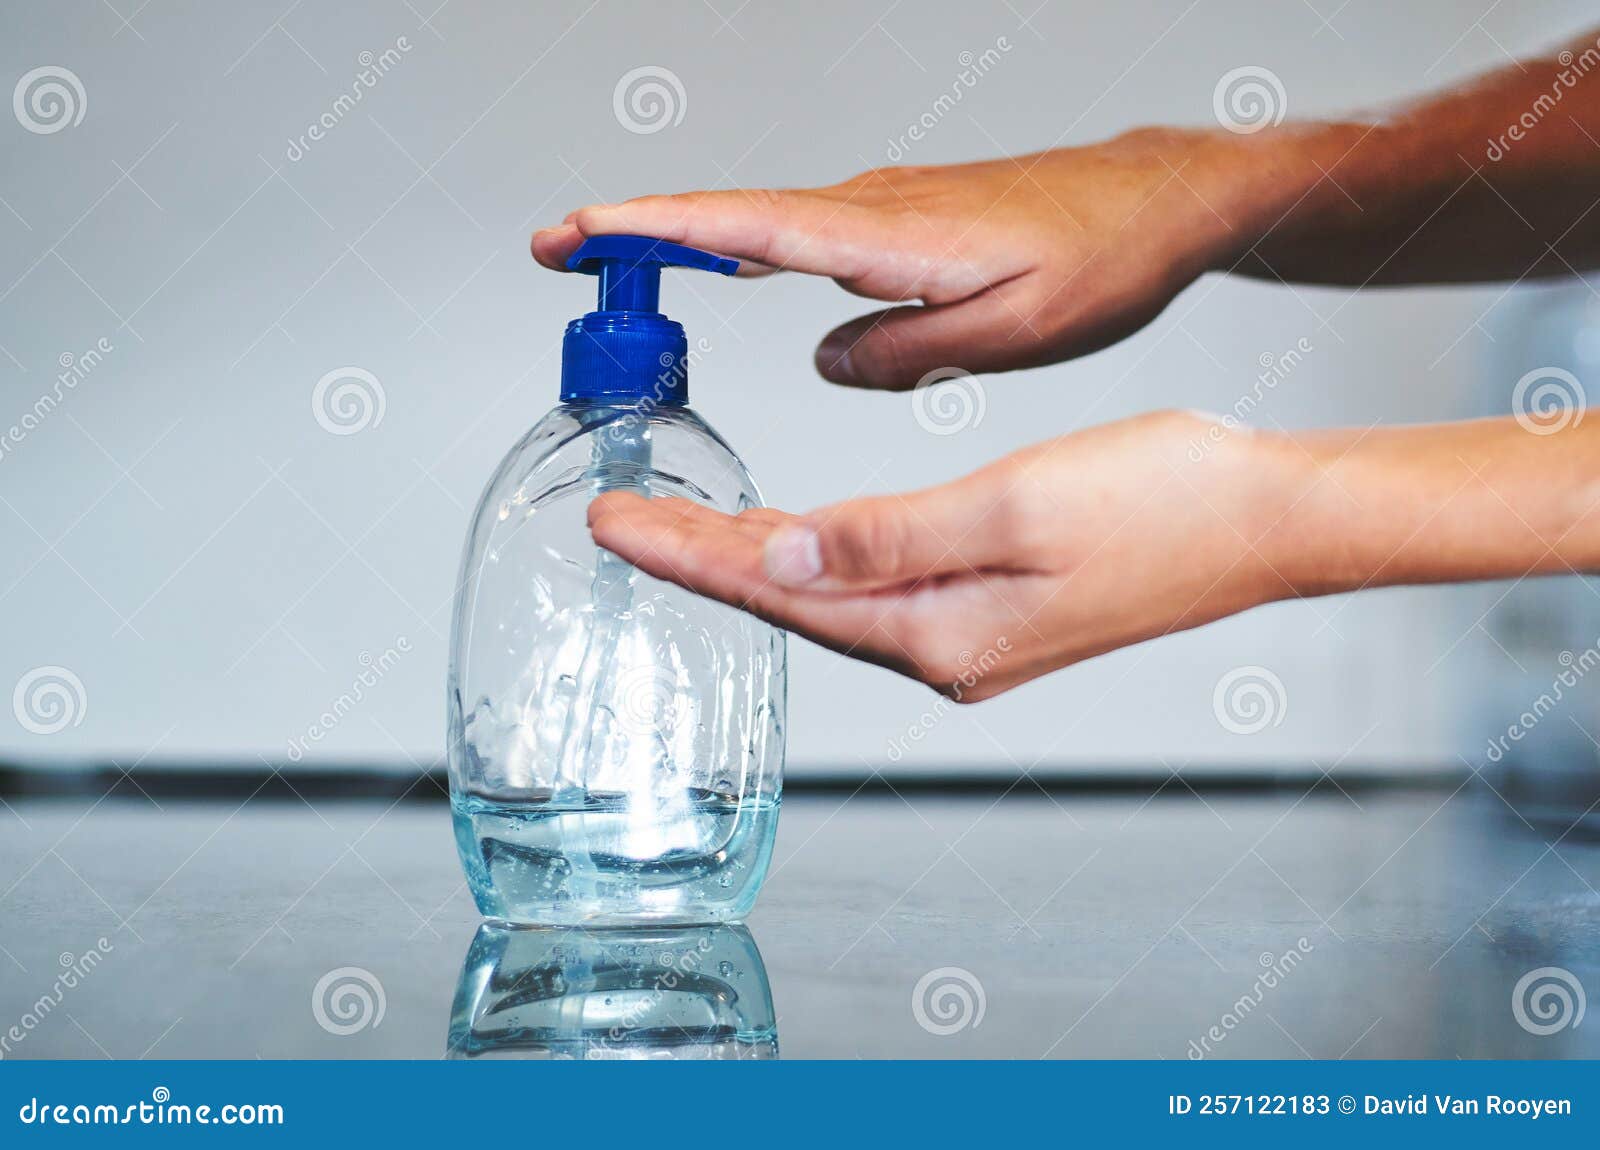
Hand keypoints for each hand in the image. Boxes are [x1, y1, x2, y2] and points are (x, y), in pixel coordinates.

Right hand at [533, 130, 1273, 389]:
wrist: (1154, 202)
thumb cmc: (1101, 260)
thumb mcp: (1013, 333)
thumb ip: (905, 350)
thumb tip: (828, 362)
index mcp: (890, 235)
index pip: (745, 224)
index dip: (652, 228)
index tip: (578, 232)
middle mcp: (874, 207)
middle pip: (729, 212)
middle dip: (636, 229)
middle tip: (559, 253)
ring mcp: (883, 205)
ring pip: (763, 220)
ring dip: (684, 238)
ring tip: (613, 267)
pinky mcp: (899, 217)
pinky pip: (803, 229)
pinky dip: (747, 243)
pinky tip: (729, 266)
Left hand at [588, 411, 1314, 700]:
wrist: (1268, 518)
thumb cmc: (1164, 501)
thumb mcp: (1013, 505)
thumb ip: (889, 536)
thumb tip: (783, 557)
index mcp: (941, 630)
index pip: (780, 593)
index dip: (690, 557)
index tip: (613, 523)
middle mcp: (948, 651)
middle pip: (795, 602)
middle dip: (704, 560)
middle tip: (623, 518)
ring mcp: (975, 637)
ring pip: (835, 596)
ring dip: (759, 561)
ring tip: (687, 526)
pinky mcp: (999, 612)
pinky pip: (884, 589)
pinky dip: (828, 559)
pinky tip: (805, 537)